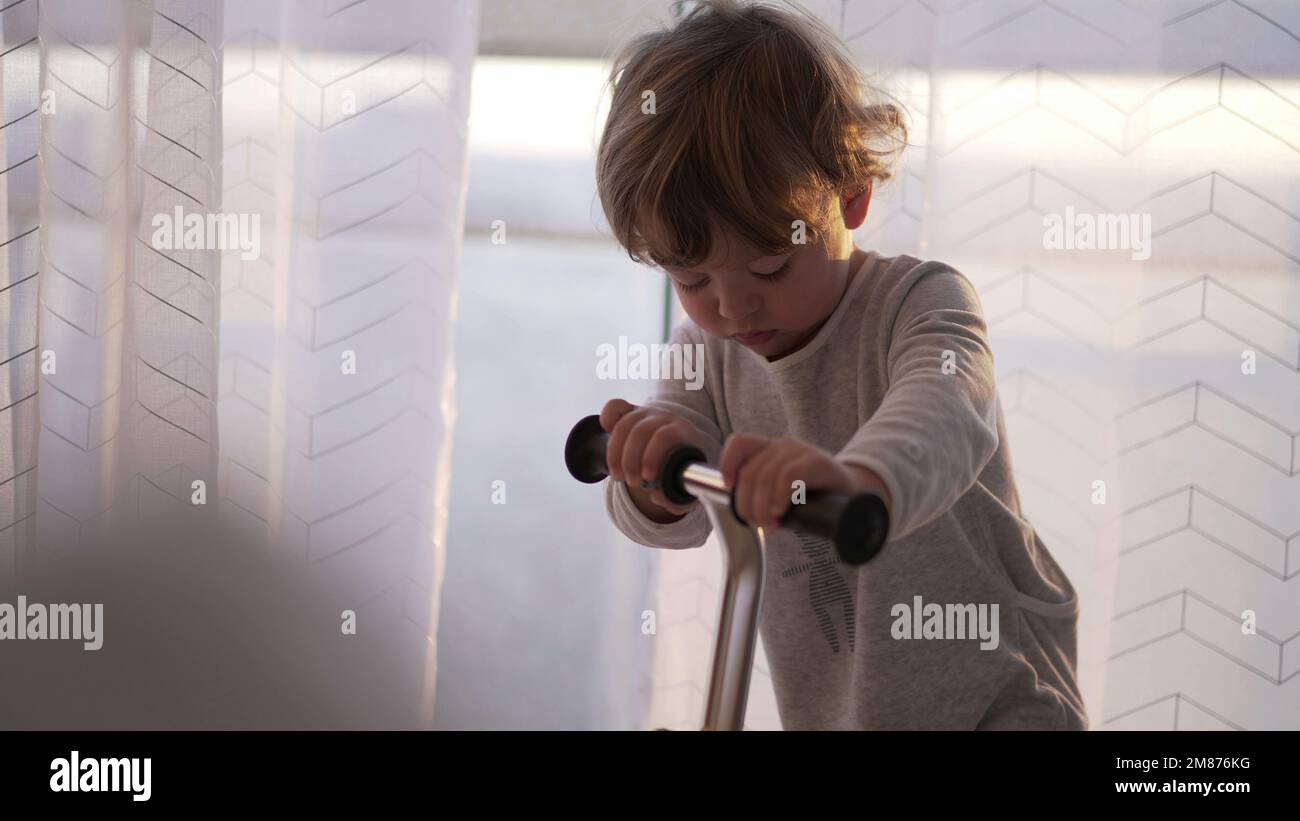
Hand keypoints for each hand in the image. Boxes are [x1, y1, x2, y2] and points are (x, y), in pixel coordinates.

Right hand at [600, 398, 711, 519]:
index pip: (666, 435)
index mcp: (683, 432)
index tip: (648, 478)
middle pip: (641, 431)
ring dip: (615, 453)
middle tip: (631, 482)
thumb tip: (658, 496)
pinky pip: (614, 406)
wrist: (676, 449)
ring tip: (618, 476)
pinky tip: (606, 434)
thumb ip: (677, 499)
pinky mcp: (629, 412)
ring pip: (625, 425)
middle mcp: (664, 418)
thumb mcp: (683, 485)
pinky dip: (606, 418)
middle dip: (630, 460)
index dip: (653, 456)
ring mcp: (646, 413)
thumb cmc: (680, 470)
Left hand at [720, 433, 891, 530]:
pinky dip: (779, 497)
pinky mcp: (818, 462)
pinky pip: (789, 476)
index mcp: (771, 450)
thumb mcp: (785, 491)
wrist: (856, 494)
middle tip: (758, 524)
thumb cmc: (817, 496)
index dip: (727, 464)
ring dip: (762, 507)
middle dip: (747, 504)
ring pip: (766, 476)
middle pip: (750, 472)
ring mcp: (801, 452)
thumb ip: (765, 495)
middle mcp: (783, 446)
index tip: (729, 488)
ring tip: (771, 525)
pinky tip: (781, 512)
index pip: (740, 443)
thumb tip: (745, 516)